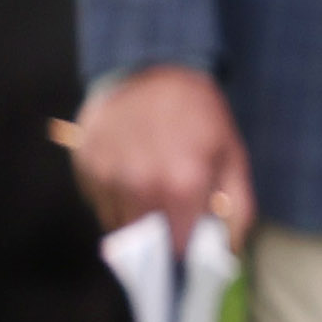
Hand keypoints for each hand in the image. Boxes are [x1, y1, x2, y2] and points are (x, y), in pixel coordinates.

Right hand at [64, 65, 249, 243]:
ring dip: (135, 219)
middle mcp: (138, 185)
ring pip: (117, 224)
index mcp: (182, 186)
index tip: (189, 248)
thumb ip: (236, 209)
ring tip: (151, 192)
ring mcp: (106, 175)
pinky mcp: (84, 164)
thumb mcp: (233, 158)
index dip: (184, 252)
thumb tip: (227, 252)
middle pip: (144, 242)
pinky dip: (113, 198)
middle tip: (172, 219)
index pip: (177, 249)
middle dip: (160, 238)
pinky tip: (130, 175)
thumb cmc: (201, 116)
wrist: (154, 70)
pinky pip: (98, 201)